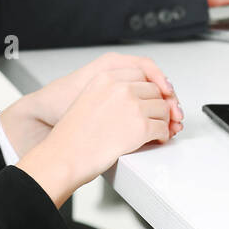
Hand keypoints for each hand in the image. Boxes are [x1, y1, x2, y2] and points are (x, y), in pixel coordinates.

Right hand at [14, 68, 179, 206]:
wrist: (65, 155)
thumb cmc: (72, 135)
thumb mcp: (87, 98)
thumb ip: (110, 92)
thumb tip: (135, 99)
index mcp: (105, 78)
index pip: (142, 73)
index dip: (152, 87)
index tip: (156, 96)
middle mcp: (120, 88)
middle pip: (155, 90)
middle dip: (159, 104)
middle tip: (160, 117)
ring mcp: (132, 106)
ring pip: (163, 109)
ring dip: (163, 121)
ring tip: (157, 130)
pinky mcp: (141, 126)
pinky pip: (163, 128)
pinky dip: (163, 135)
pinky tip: (156, 139)